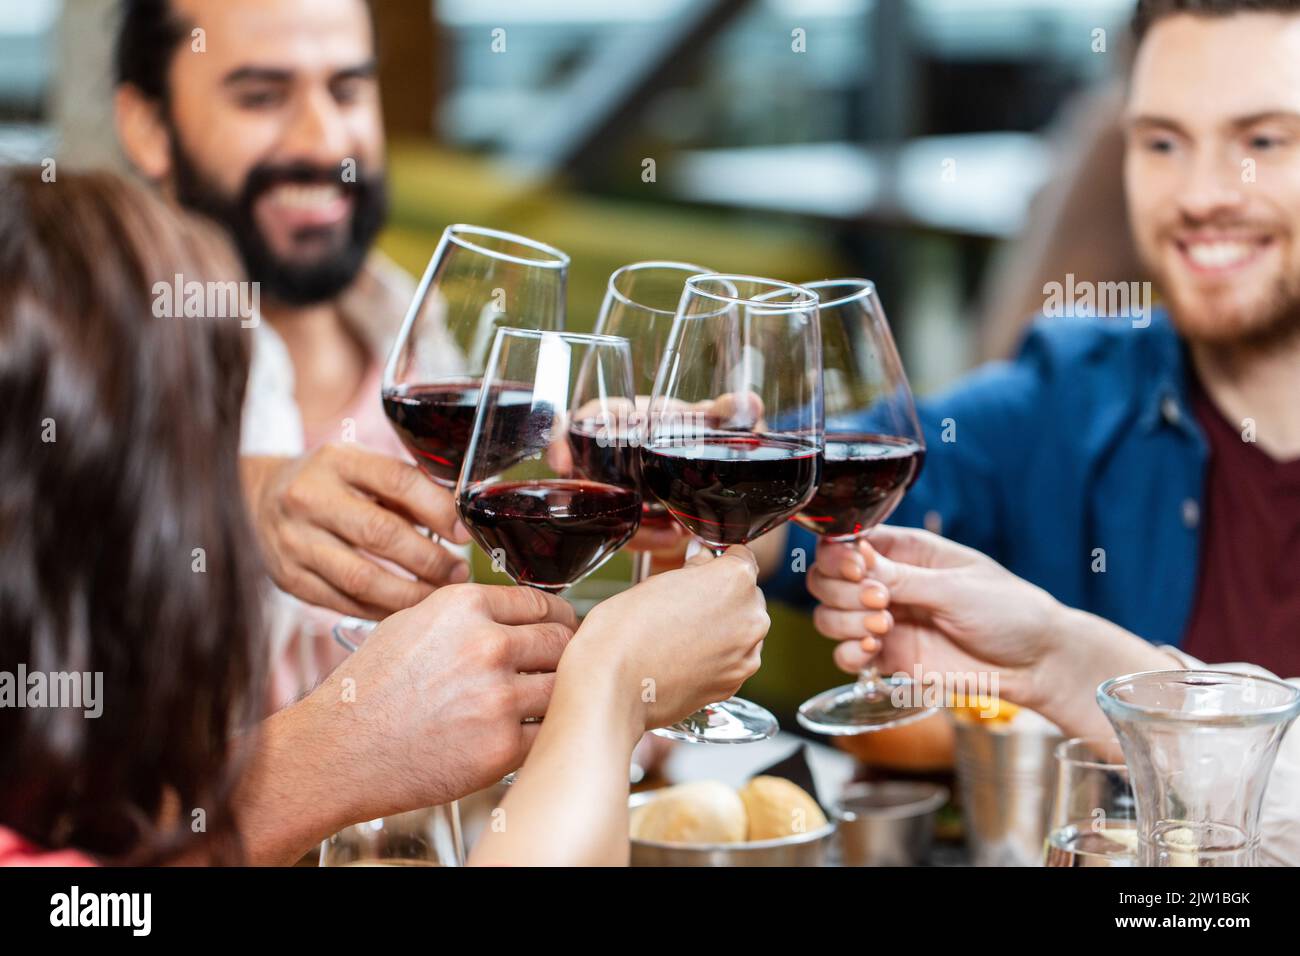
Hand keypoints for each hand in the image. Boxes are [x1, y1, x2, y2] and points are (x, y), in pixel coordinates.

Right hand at [241, 445, 472, 617]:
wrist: (257, 499)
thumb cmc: (328, 483)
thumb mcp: (361, 468)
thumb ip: (405, 489)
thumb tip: (457, 522)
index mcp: (337, 461)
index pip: (397, 481)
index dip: (437, 509)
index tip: (463, 534)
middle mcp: (309, 498)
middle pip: (380, 534)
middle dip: (429, 560)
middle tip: (458, 573)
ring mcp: (294, 541)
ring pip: (361, 578)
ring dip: (409, 594)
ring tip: (437, 596)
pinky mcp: (288, 578)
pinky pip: (343, 602)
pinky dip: (381, 610)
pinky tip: (404, 609)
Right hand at [307, 583, 577, 818]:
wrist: (336, 752)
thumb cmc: (367, 690)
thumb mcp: (411, 622)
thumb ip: (467, 614)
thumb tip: (514, 615)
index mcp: (465, 605)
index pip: (543, 603)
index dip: (556, 619)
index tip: (559, 630)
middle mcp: (486, 644)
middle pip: (563, 641)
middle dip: (562, 655)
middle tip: (554, 668)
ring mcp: (497, 696)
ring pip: (563, 686)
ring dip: (555, 694)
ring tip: (536, 702)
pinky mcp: (501, 747)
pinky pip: (547, 732)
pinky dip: (540, 734)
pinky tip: (520, 732)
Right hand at [565, 544, 768, 730]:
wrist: (612, 685)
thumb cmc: (625, 631)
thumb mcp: (657, 581)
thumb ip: (693, 570)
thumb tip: (704, 564)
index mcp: (735, 579)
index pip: (741, 557)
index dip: (719, 563)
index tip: (705, 570)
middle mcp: (750, 616)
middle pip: (746, 596)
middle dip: (723, 598)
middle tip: (685, 607)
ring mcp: (746, 654)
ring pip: (742, 631)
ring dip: (722, 630)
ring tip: (681, 637)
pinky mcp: (734, 684)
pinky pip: (733, 661)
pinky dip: (717, 659)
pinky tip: (684, 658)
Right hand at [808, 526, 1060, 704]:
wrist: (1034, 663)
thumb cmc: (1009, 611)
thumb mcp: (957, 588)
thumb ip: (904, 579)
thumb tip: (858, 561)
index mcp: (906, 552)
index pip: (847, 542)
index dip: (840, 556)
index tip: (858, 572)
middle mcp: (887, 583)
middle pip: (826, 579)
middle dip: (841, 592)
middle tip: (879, 604)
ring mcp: (884, 621)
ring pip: (828, 616)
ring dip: (844, 624)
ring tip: (883, 630)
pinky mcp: (888, 657)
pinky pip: (845, 655)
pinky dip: (849, 654)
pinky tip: (872, 653)